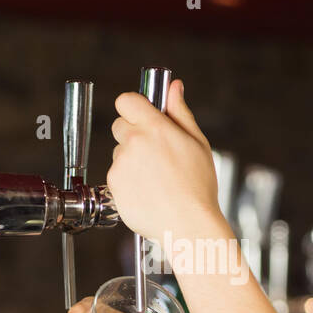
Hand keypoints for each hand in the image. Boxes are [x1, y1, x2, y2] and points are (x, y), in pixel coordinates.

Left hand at [108, 78, 223, 242]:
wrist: (188, 225)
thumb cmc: (198, 188)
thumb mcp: (197, 143)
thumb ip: (180, 112)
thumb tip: (174, 87)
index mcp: (154, 128)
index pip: (126, 101)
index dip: (134, 107)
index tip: (142, 115)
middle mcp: (133, 143)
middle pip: (119, 125)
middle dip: (133, 134)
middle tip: (155, 153)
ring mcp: (121, 165)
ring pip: (119, 153)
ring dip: (131, 160)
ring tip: (156, 179)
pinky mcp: (113, 186)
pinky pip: (117, 176)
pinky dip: (128, 182)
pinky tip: (149, 192)